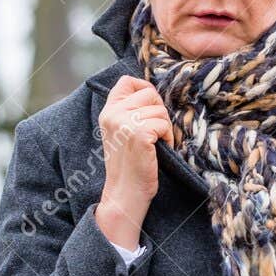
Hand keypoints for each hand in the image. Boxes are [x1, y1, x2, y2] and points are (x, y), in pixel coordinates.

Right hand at [96, 75, 172, 249]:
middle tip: (157, 132)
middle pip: (150, 93)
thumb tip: (152, 92)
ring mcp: (124, 122)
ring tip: (157, 143)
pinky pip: (164, 123)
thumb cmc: (129, 165)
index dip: (144, 89)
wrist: (125, 194)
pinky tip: (161, 148)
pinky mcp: (138, 133)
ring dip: (165, 127)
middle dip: (159, 111)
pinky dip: (168, 136)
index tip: (151, 107)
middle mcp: (113, 113)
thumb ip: (129, 111)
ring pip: (159, 109)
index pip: (127, 81)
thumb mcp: (122, 132)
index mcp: (107, 111)